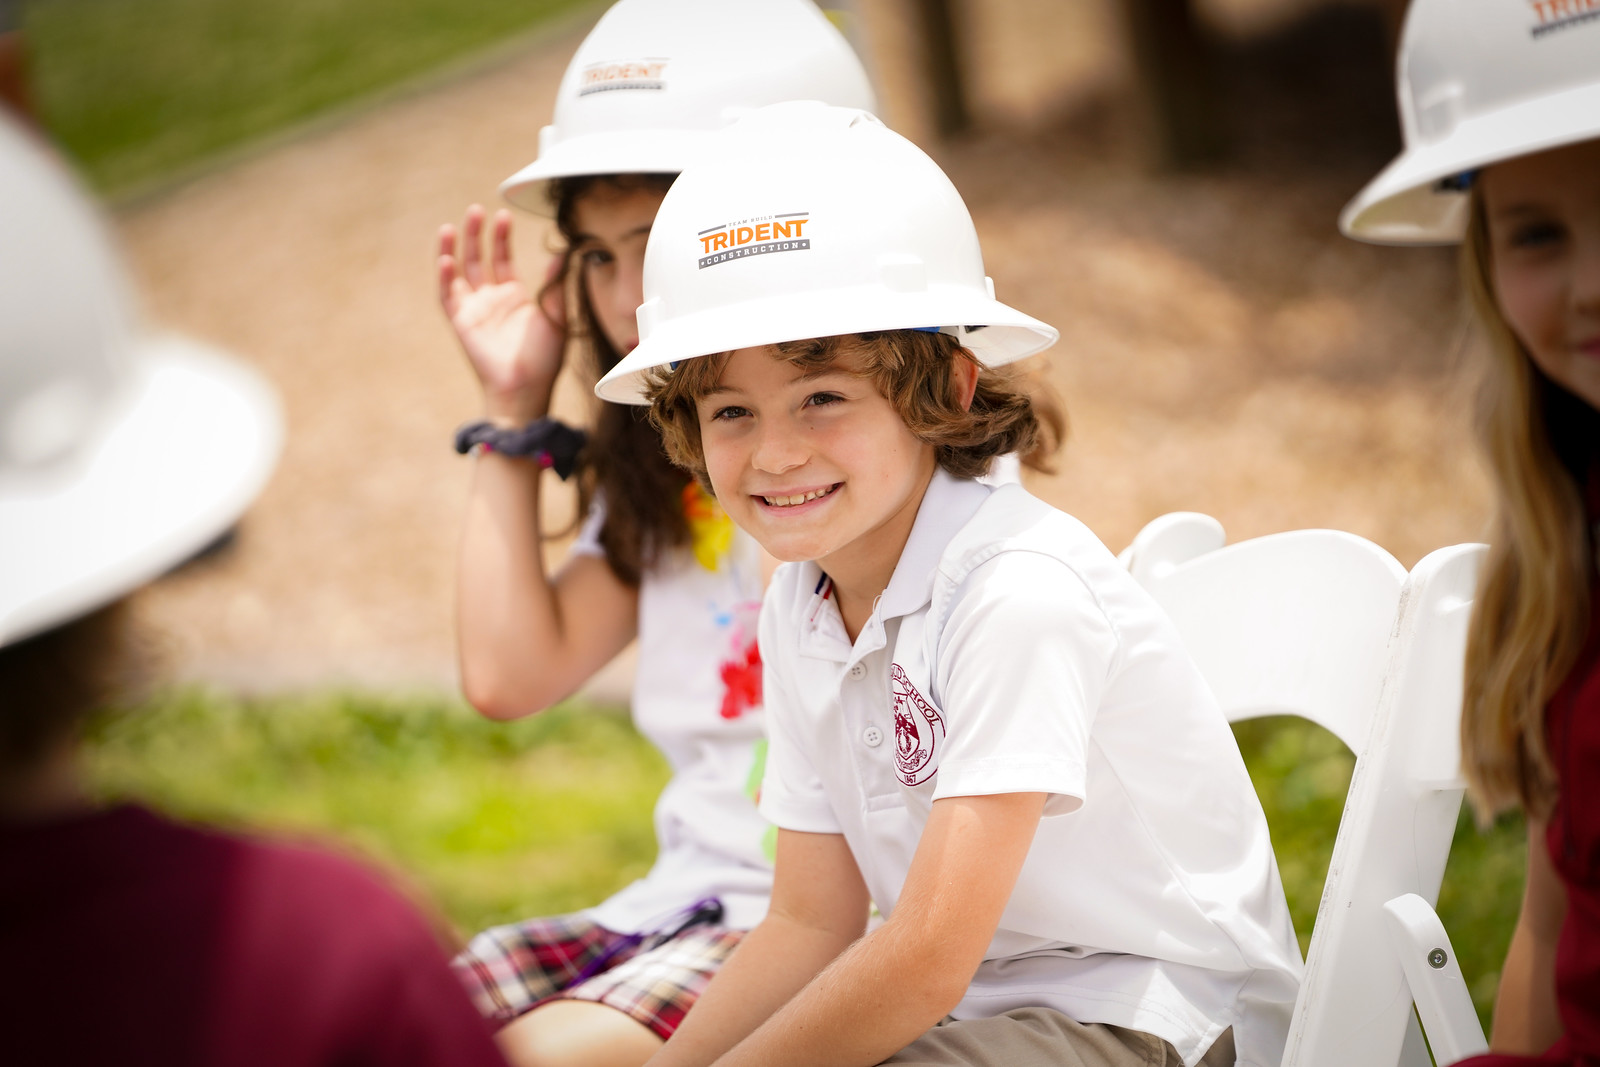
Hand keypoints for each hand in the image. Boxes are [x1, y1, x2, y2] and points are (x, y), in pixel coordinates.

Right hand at [438, 205, 566, 420]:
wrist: (527, 388)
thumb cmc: (543, 359)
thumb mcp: (556, 315)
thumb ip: (556, 284)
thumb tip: (565, 253)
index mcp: (512, 296)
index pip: (501, 257)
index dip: (500, 237)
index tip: (503, 215)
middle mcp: (490, 299)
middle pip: (476, 258)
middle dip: (475, 234)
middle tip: (477, 210)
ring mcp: (473, 310)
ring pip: (457, 272)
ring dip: (452, 249)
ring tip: (450, 226)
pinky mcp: (461, 323)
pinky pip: (447, 296)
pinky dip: (445, 278)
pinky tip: (447, 259)